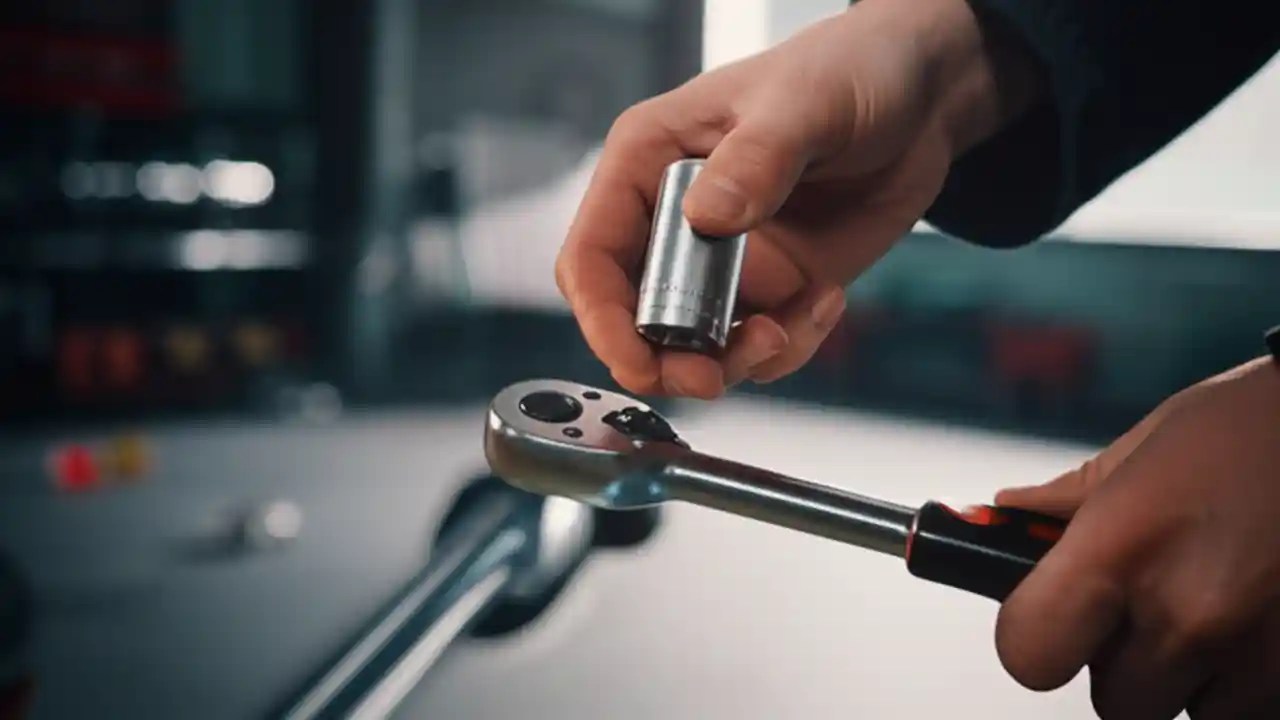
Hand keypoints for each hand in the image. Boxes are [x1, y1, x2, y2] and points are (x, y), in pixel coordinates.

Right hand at [555, 0, 1039, 398]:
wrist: (922, 100)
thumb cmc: (848, 70)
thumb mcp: (804, 104)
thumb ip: (756, 160)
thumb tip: (706, 219)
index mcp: (649, 163)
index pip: (592, 256)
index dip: (604, 319)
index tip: (640, 359)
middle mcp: (673, 220)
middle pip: (630, 320)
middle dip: (664, 361)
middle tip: (711, 377)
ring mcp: (721, 262)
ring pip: (692, 348)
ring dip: (734, 362)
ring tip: (785, 331)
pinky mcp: (770, 289)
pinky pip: (757, 348)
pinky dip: (789, 347)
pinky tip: (827, 301)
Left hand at [994, 356, 1279, 718]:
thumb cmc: (1259, 426)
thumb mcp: (1150, 445)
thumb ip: (1073, 498)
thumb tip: (1008, 513)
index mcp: (1123, 547)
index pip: (1030, 652)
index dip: (1034, 638)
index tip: (1048, 622)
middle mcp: (1186, 612)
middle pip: (1112, 700)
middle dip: (1122, 663)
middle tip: (1148, 607)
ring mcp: (1256, 653)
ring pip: (1187, 713)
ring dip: (1191, 678)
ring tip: (1218, 604)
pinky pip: (1253, 709)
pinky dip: (1248, 682)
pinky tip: (1259, 621)